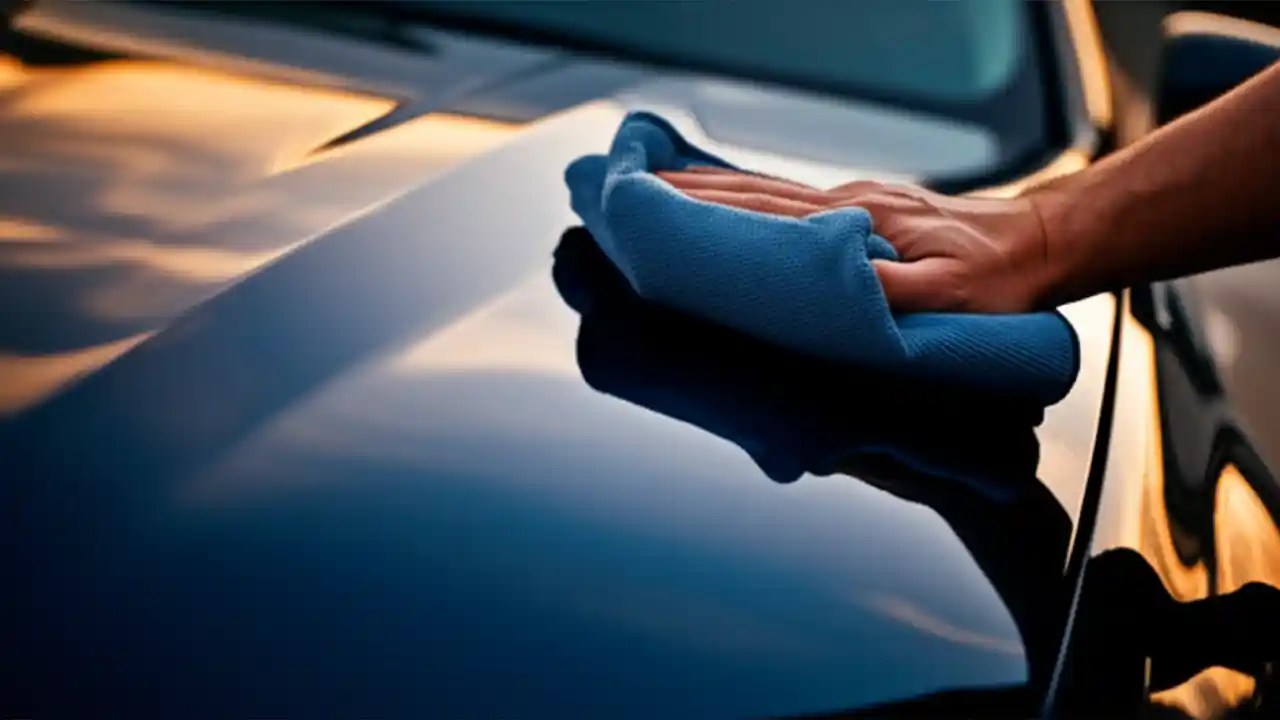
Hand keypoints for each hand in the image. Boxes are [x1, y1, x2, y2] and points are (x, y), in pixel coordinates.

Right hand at [657, 168, 1053, 312]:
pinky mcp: (865, 207)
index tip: (652, 206)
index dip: (704, 213)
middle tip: (633, 187)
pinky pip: (789, 197)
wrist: (1039, 243)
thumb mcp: (947, 298)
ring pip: (766, 191)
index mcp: (855, 225)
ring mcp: (854, 201)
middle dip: (688, 191)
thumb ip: (883, 293)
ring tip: (661, 184)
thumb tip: (824, 287)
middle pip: (751, 193)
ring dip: (710, 187)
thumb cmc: (996, 280)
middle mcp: (846, 204)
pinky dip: (747, 193)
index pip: (763, 217)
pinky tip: (729, 194)